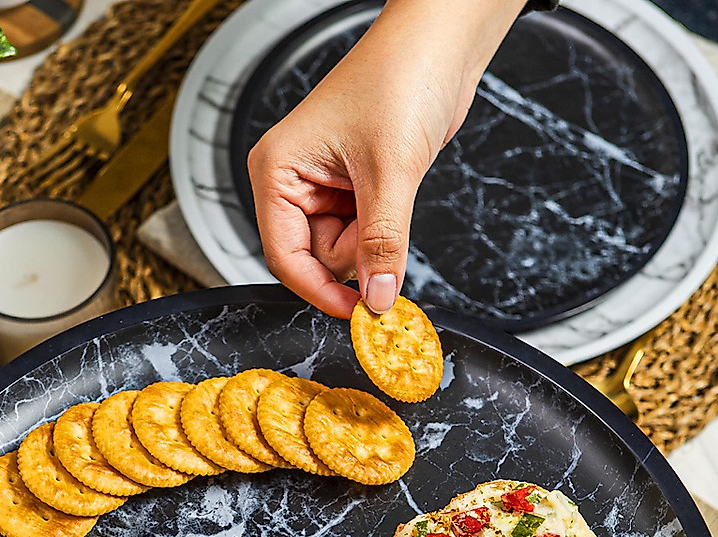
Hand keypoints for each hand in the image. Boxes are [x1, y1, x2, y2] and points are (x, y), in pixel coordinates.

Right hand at [246, 0, 525, 317]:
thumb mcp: (391, 171)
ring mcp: (322, 188)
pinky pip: (362, 236)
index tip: (358, 311)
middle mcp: (292, 182)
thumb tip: (378, 298)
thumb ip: (382, 243)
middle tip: (385, 213)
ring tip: (391, 188)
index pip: (284, 257)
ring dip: (373, 240)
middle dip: (355, 253)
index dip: (320, 290)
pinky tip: (394, 194)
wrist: (440, 42)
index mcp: (277, 171)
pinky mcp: (351, 190)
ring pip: (342, 252)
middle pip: (315, 259)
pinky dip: (382, 232)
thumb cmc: (402, 76)